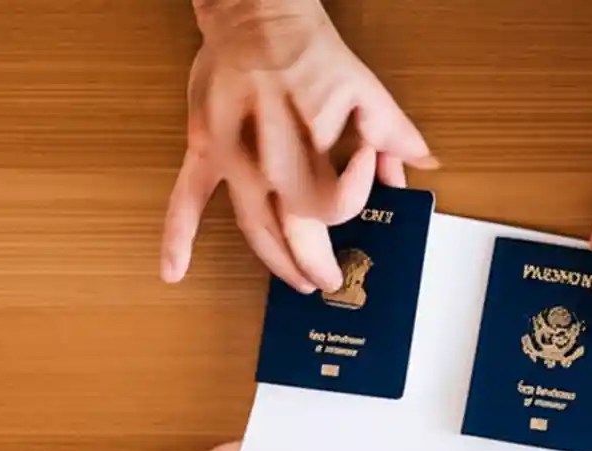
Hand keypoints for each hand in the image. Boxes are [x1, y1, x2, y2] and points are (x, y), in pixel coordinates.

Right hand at [162, 0, 435, 292]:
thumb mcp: (365, 87)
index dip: (358, 191)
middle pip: (296, 228)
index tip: (366, 168)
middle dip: (316, 260)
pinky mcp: (204, 149)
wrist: (253, 14)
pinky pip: (185, 198)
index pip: (337, 199)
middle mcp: (267, 154)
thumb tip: (417, 168)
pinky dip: (177, 237)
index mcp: (310, 139)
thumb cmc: (308, 49)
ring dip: (276, 262)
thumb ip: (393, 132)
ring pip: (254, 226)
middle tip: (330, 279)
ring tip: (298, 282)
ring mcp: (231, 155)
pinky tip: (174, 272)